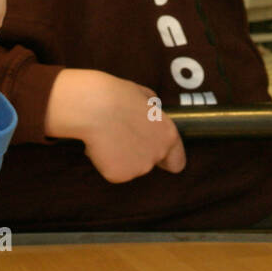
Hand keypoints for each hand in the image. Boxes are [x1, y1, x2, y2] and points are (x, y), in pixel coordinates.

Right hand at [45, 69, 186, 182]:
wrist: (94, 107)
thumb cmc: (116, 96)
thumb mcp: (144, 95)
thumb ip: (152, 110)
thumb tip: (151, 109)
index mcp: (168, 135)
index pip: (177, 162)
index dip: (166, 159)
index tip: (155, 155)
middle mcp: (157, 154)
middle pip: (149, 163)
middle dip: (137, 153)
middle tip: (121, 135)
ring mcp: (139, 168)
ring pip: (129, 167)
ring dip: (120, 156)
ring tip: (107, 135)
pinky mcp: (118, 175)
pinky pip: (111, 170)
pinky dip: (104, 161)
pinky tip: (99, 144)